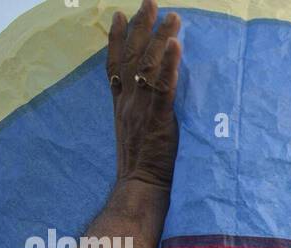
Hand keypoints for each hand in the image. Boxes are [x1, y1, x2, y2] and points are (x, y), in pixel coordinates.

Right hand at [108, 1, 182, 189]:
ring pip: (149, 65)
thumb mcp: (133, 134)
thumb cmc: (141, 168)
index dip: (117, 39)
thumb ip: (138, 114)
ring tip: (172, 15)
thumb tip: (149, 102)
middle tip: (150, 1)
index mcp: (120, 105)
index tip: (119, 15)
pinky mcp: (158, 118)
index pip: (114, 64)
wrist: (139, 187)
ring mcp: (141, 108)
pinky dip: (170, 63)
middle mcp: (127, 101)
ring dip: (160, 37)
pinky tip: (176, 44)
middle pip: (132, 56)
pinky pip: (163, 86)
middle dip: (141, 26)